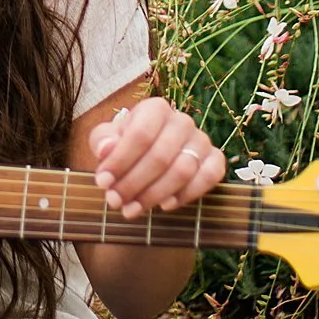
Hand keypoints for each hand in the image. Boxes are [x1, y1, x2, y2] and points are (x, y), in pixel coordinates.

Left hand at [90, 97, 226, 222]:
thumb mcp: (108, 139)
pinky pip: (209, 178)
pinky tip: (165, 205)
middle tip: (115, 201)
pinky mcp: (215, 159)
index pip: (140, 134)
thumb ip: (102, 141)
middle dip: (134, 183)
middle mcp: (182, 121)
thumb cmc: (127, 145)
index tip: (103, 182)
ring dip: (154, 194)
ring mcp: (201, 140)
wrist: (151, 153)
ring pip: (183, 170)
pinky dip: (187, 194)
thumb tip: (106, 150)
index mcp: (155, 109)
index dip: (120, 161)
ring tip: (132, 209)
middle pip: (160, 156)